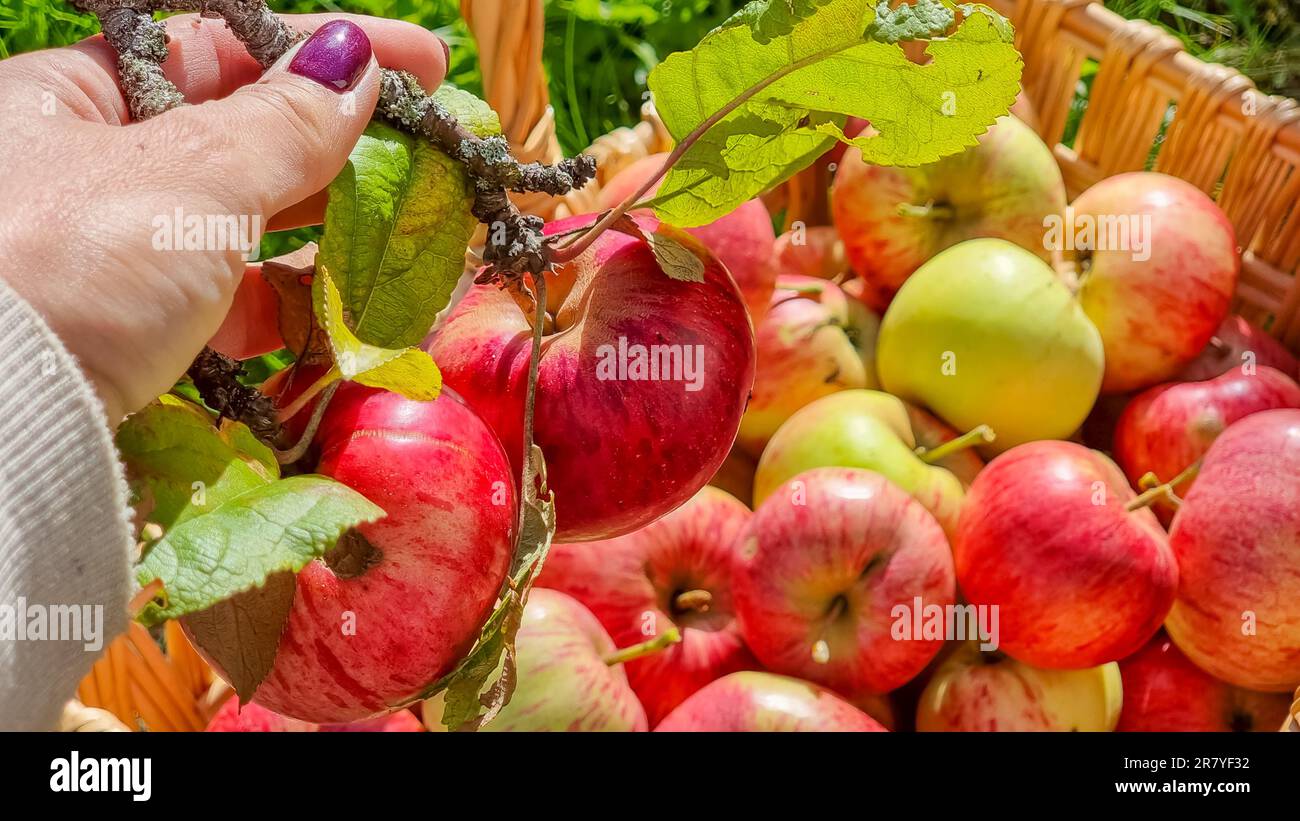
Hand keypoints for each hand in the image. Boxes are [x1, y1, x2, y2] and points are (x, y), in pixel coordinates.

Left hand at [0, 13, 447, 422]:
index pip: (220, 51)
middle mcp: (83, 168)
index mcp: (70, 98)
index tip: (420, 63)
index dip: (324, 51)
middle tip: (429, 150)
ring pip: (242, 225)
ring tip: (407, 234)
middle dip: (339, 146)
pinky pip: (227, 302)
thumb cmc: (75, 264)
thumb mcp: (190, 179)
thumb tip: (356, 62)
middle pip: (238, 138)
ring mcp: (110, 256)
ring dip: (327, 230)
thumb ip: (283, 125)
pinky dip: (289, 304)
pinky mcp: (133, 335)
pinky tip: (350, 312)